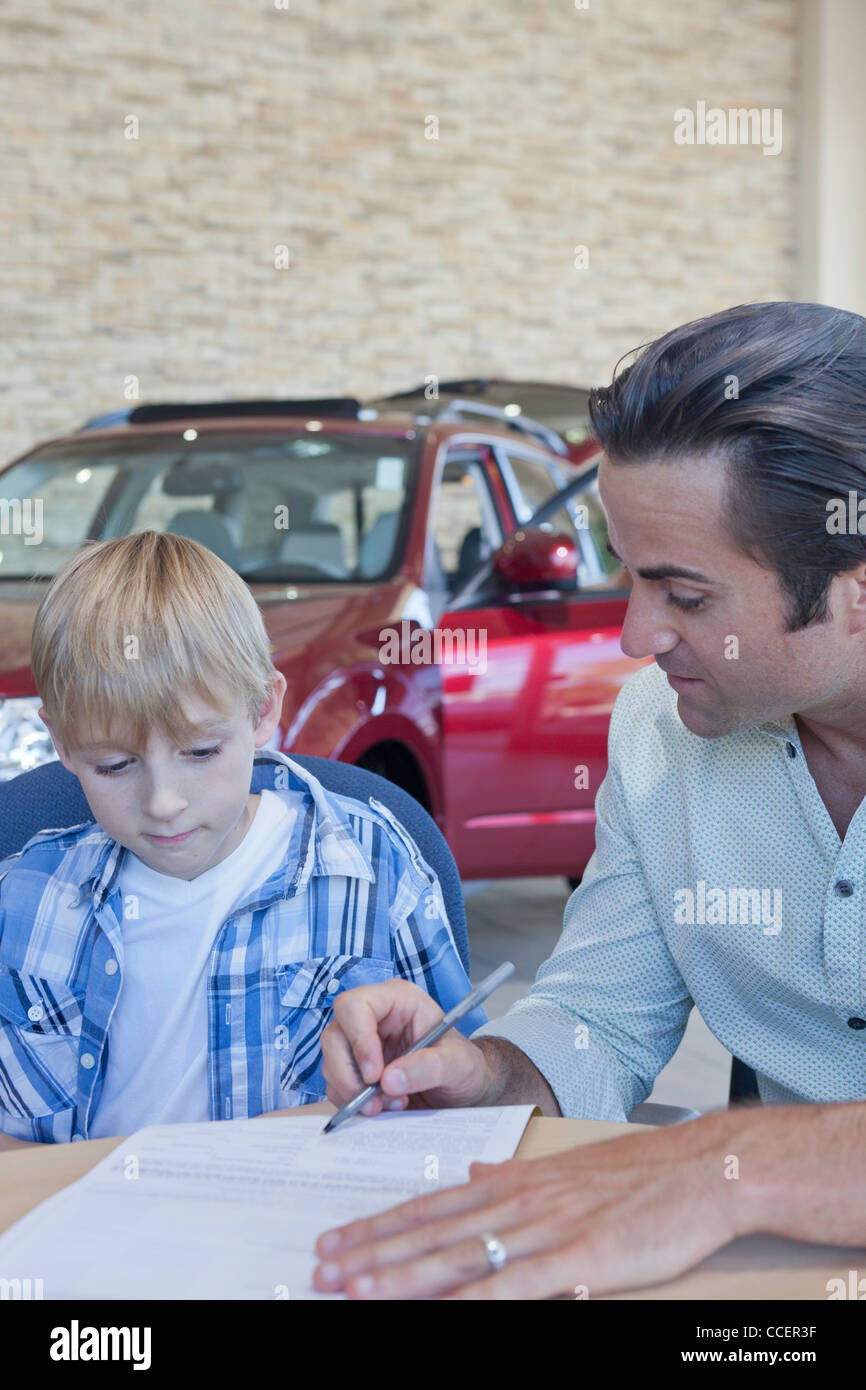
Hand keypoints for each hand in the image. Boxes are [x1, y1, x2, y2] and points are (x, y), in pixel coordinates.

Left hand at [312, 1111, 750, 1298]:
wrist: (700, 1169)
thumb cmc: (637, 1174)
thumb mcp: (565, 1168)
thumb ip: (512, 1175)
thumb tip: (474, 1175)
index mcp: (513, 1183)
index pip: (430, 1207)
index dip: (378, 1227)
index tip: (335, 1242)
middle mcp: (519, 1202)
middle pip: (431, 1232)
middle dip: (371, 1254)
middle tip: (321, 1270)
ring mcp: (547, 1231)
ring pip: (460, 1257)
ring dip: (402, 1275)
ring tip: (355, 1289)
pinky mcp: (580, 1261)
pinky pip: (518, 1284)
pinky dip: (477, 1298)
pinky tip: (444, 1311)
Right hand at [321, 979, 491, 1116]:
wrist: (463, 1090)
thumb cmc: (464, 1066)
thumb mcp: (460, 1064)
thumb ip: (430, 1067)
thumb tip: (389, 1080)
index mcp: (398, 1000)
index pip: (356, 1005)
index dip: (358, 1038)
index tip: (375, 1074)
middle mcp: (374, 1018)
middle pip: (334, 1035)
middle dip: (349, 1073)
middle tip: (375, 1102)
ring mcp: (361, 1044)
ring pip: (331, 1062)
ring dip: (353, 1092)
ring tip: (391, 1105)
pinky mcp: (356, 1070)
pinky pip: (336, 1085)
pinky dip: (352, 1102)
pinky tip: (383, 1108)